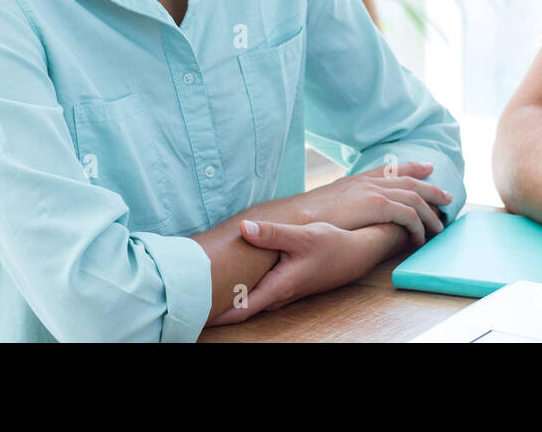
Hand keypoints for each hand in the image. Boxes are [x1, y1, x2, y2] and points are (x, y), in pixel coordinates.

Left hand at [206, 220, 399, 325]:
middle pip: (239, 307)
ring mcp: (280, 290)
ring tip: (199, 288)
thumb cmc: (332, 245)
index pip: (239, 308)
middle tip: (184, 298)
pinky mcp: (283, 283)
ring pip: (246, 298)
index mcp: (278, 287)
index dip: (215, 313)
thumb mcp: (303, 236)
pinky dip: (239, 288)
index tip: (191, 312)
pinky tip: (226, 278)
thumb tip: (245, 228)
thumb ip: (273, 234)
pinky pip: (255, 290)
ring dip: (225, 296)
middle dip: (213, 305)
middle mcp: (277, 294)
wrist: (356, 252)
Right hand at [292, 161, 451, 246]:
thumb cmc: (305, 219)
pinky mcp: (377, 204)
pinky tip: (421, 237)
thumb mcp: (326, 206)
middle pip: (408, 180)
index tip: (427, 167)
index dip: (411, 167)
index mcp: (357, 180)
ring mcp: (373, 191)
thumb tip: (347, 217)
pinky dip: (418, 225)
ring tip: (441, 225)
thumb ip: (342, 207)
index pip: (390, 170)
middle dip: (430, 187)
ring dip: (430, 212)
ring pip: (413, 197)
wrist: (296, 218)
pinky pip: (407, 214)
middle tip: (447, 196)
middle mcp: (367, 182)